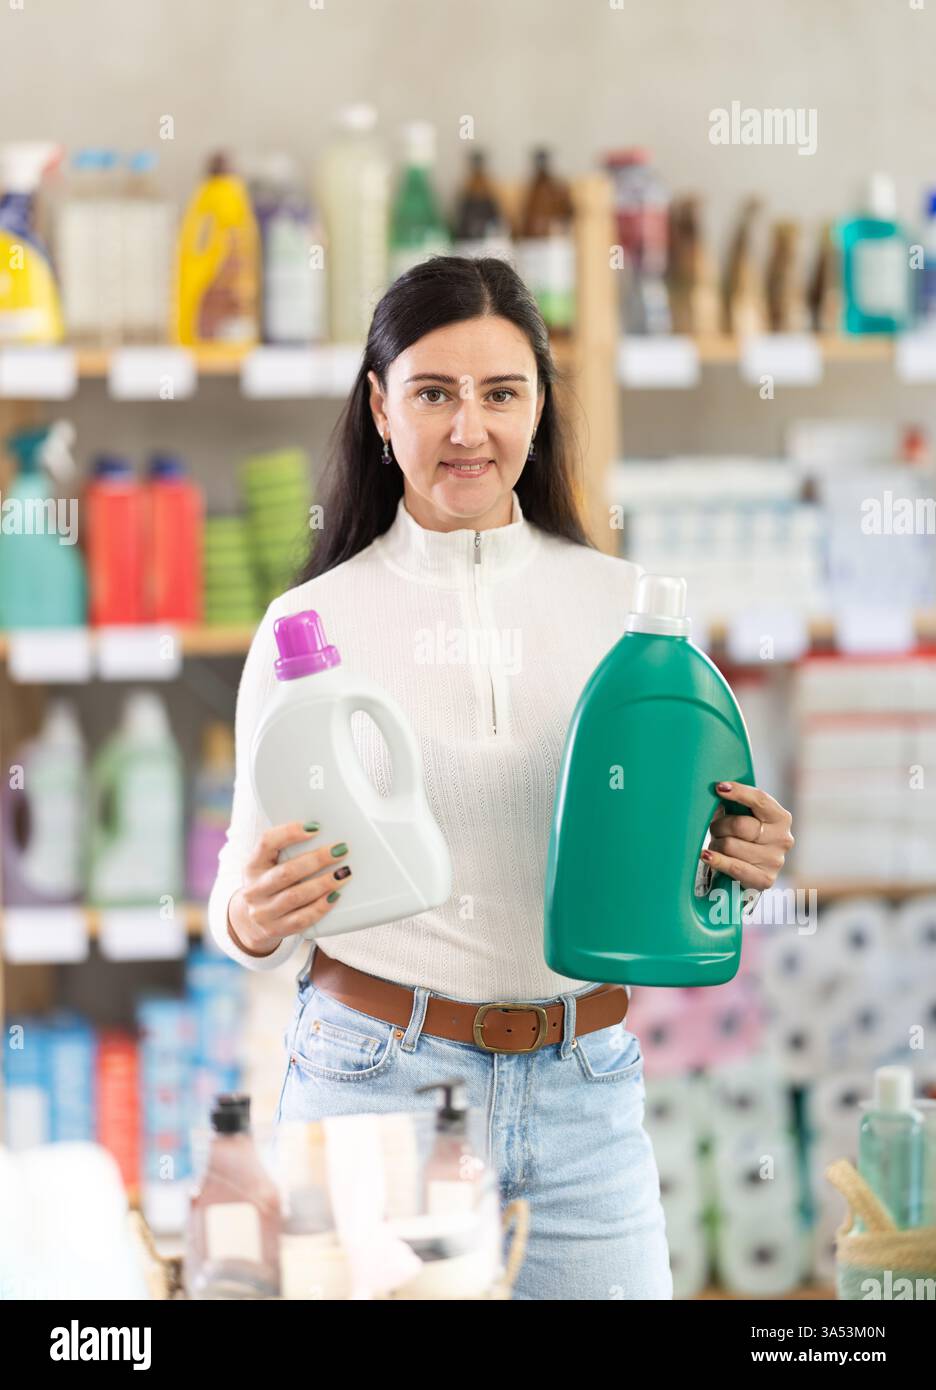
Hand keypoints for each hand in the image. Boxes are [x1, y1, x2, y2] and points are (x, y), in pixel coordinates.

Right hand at [228, 822, 350, 955]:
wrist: (251, 921)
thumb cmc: (270, 883)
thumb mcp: (268, 865)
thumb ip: (287, 850)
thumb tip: (324, 832)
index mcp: (252, 866)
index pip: (267, 843)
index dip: (290, 833)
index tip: (316, 828)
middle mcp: (254, 890)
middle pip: (287, 872)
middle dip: (317, 860)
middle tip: (341, 850)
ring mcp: (263, 912)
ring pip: (296, 896)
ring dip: (324, 884)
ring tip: (344, 873)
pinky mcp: (276, 929)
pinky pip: (302, 919)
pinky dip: (321, 907)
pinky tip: (335, 896)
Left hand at [700, 781, 793, 890]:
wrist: (749, 869)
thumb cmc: (743, 836)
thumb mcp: (743, 816)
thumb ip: (735, 803)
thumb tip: (718, 789)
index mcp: (781, 818)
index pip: (760, 800)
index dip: (738, 792)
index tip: (718, 787)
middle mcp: (783, 839)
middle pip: (740, 825)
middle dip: (720, 825)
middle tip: (714, 828)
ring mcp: (775, 861)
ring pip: (731, 846)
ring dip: (717, 844)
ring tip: (717, 845)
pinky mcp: (765, 879)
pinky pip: (733, 867)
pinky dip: (716, 860)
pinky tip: (706, 855)